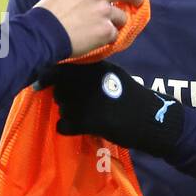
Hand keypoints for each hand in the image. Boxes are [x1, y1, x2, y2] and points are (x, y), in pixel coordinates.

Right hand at [35, 0, 142, 56]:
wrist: (42, 32)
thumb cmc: (50, 12)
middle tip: (136, 3)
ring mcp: (104, 10)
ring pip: (122, 16)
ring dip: (115, 22)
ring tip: (98, 27)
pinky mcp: (105, 29)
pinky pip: (114, 33)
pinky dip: (107, 38)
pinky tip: (93, 38)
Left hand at [44, 61, 184, 156]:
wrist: (148, 117)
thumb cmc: (130, 95)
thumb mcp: (111, 73)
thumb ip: (89, 71)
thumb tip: (62, 72)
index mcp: (91, 67)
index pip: (59, 70)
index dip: (51, 78)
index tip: (48, 84)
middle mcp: (85, 81)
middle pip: (59, 90)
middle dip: (64, 98)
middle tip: (77, 104)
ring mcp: (84, 101)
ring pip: (62, 108)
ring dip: (68, 114)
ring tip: (83, 117)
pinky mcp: (85, 122)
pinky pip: (63, 125)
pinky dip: (68, 128)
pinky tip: (78, 127)